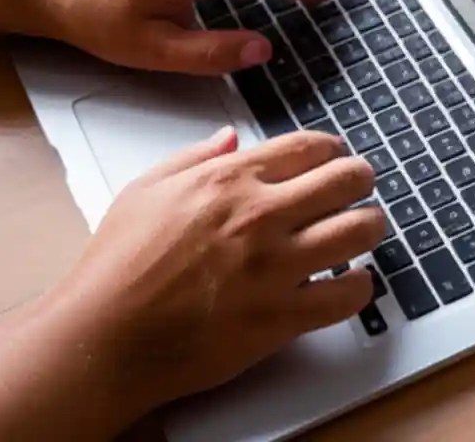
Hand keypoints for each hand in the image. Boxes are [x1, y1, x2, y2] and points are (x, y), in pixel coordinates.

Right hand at [0, 129, 381, 437]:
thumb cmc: (116, 269)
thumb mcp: (145, 191)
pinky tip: (351, 281)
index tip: (337, 158)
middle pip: (348, 179)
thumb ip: (195, 158)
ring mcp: (275, 267)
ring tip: (365, 229)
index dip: (333, 150)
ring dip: (371, 225)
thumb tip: (231, 138)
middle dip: (362, 180)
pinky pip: (349, 294)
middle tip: (360, 189)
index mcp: (229, 180)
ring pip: (361, 229)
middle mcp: (260, 216)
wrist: (102, 336)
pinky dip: (359, 285)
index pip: (309, 146)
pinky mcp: (283, 316)